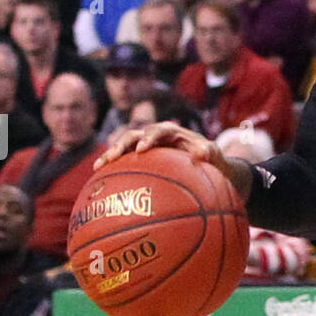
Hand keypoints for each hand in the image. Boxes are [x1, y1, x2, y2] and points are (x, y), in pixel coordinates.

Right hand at [95, 121, 253, 200]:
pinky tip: (101, 184)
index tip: (142, 150)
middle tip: (113, 157)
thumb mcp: (217, 157)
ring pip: (125, 147)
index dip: (149, 138)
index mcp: (173, 133)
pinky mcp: (141, 159)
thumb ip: (210, 152)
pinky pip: (125, 162)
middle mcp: (156, 137)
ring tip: (98, 168)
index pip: (159, 131)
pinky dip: (113, 170)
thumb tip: (202, 153)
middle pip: (134, 136)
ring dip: (111, 155)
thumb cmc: (215, 162)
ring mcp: (147, 147)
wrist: (210, 166)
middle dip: (122, 145)